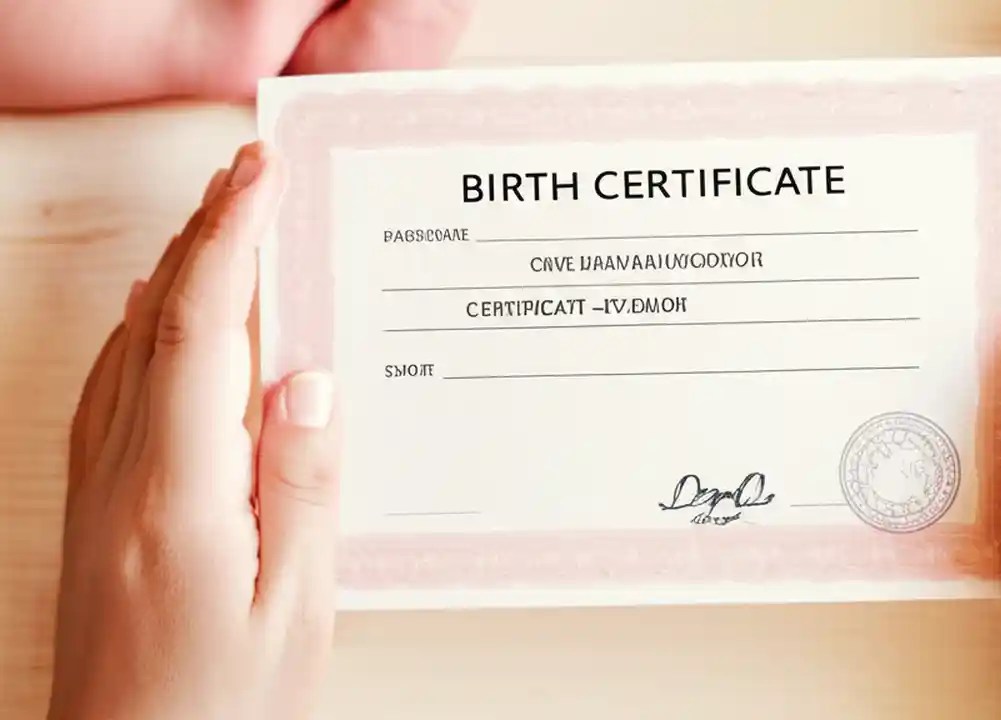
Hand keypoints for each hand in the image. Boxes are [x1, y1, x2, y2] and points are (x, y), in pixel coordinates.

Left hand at [49, 142, 340, 719]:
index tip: (260, 175)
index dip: (230, 241)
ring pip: (129, 346)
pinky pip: (110, 387)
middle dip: (206, 233)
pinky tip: (154, 317)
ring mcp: (97, 487)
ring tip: (218, 220)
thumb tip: (308, 384)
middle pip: (158, 320)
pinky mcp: (93, 506)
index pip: (202, 331)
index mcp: (179, 490)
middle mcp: (123, 473)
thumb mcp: (294, 609)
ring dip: (174, 270)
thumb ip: (303, 488)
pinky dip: (140, 328)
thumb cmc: (219, 706)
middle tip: (250, 170)